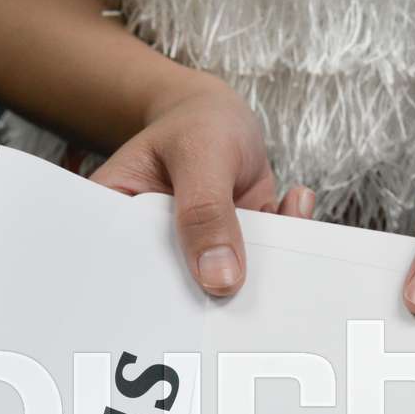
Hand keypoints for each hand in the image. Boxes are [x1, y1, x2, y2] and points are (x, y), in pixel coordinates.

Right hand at [91, 73, 314, 296]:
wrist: (221, 117)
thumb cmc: (195, 124)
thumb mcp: (199, 152)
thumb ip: (206, 211)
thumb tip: (221, 280)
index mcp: (121, 220)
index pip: (130, 272)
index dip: (158, 296)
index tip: (198, 293)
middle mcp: (155, 247)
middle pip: (178, 293)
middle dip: (218, 289)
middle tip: (249, 270)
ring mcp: (197, 254)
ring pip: (228, 283)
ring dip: (263, 263)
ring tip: (279, 222)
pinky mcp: (233, 251)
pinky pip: (263, 262)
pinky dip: (287, 236)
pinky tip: (293, 202)